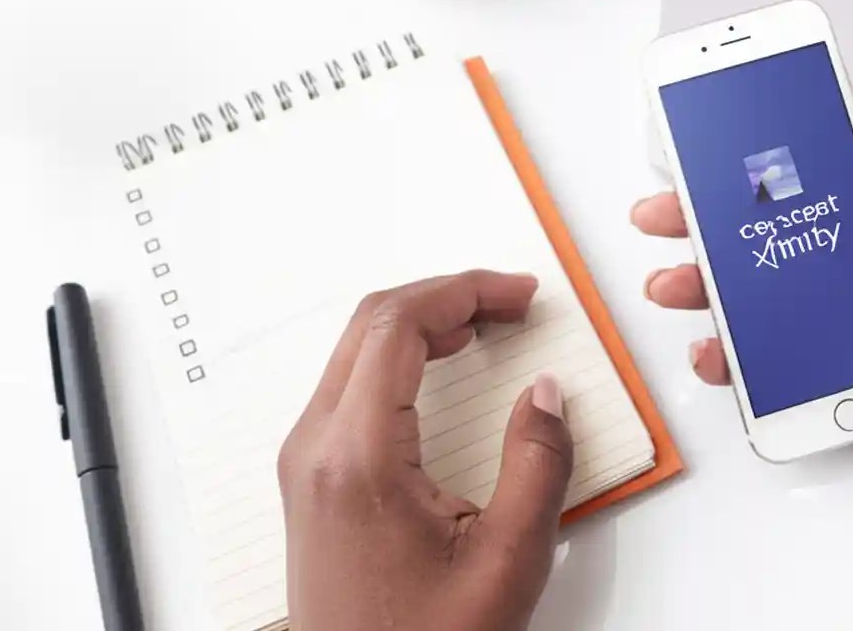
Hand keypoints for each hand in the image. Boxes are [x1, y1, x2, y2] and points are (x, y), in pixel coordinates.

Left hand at [278, 271, 571, 630]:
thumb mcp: (507, 560)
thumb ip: (538, 465)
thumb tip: (545, 395)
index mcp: (356, 457)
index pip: (398, 326)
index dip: (464, 292)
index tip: (518, 295)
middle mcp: (315, 448)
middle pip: (372, 325)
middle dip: (446, 298)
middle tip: (510, 303)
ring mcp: (306, 462)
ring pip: (358, 350)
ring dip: (423, 324)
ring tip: (487, 328)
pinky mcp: (313, 478)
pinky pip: (352, 385)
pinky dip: (402, 358)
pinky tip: (442, 369)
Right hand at [633, 153, 852, 506]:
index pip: (833, 184)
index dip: (777, 164)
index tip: (725, 149)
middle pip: (783, 237)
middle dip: (718, 223)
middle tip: (667, 215)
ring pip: (771, 297)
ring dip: (715, 288)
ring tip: (674, 284)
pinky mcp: (846, 372)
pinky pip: (781, 358)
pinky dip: (740, 356)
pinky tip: (716, 352)